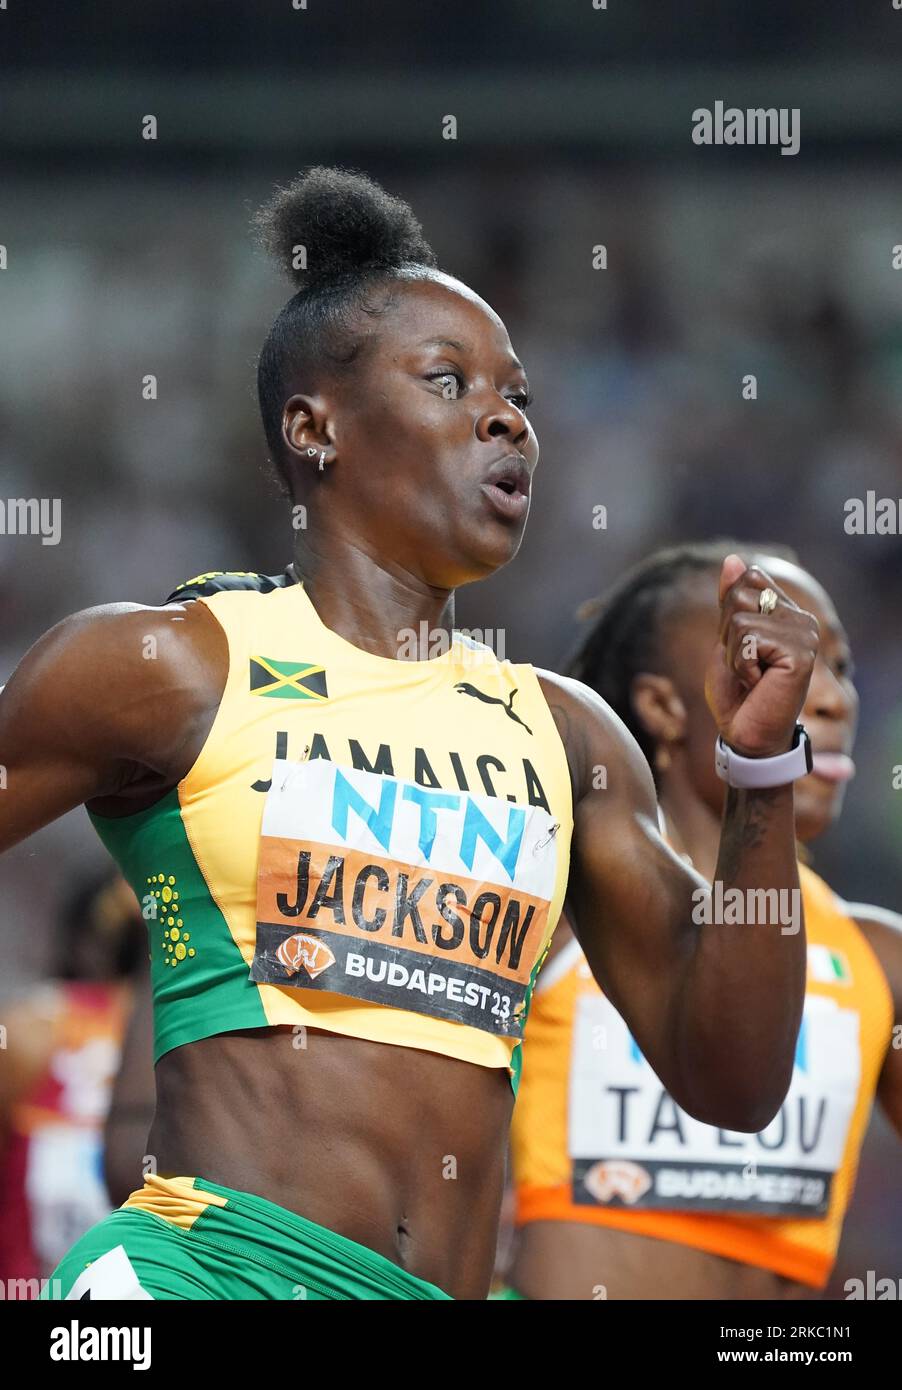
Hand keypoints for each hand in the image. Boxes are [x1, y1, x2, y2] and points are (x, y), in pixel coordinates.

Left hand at [705, 555, 818, 757]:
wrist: (745, 734)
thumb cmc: (737, 692)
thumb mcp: (726, 639)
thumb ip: (730, 600)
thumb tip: (733, 558)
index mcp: (787, 612)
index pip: (747, 579)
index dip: (728, 614)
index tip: (740, 648)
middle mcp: (802, 619)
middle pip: (741, 593)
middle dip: (728, 634)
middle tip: (745, 666)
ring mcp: (805, 634)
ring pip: (740, 620)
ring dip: (734, 654)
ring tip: (752, 677)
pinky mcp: (802, 653)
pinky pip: (748, 641)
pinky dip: (741, 666)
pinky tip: (759, 683)